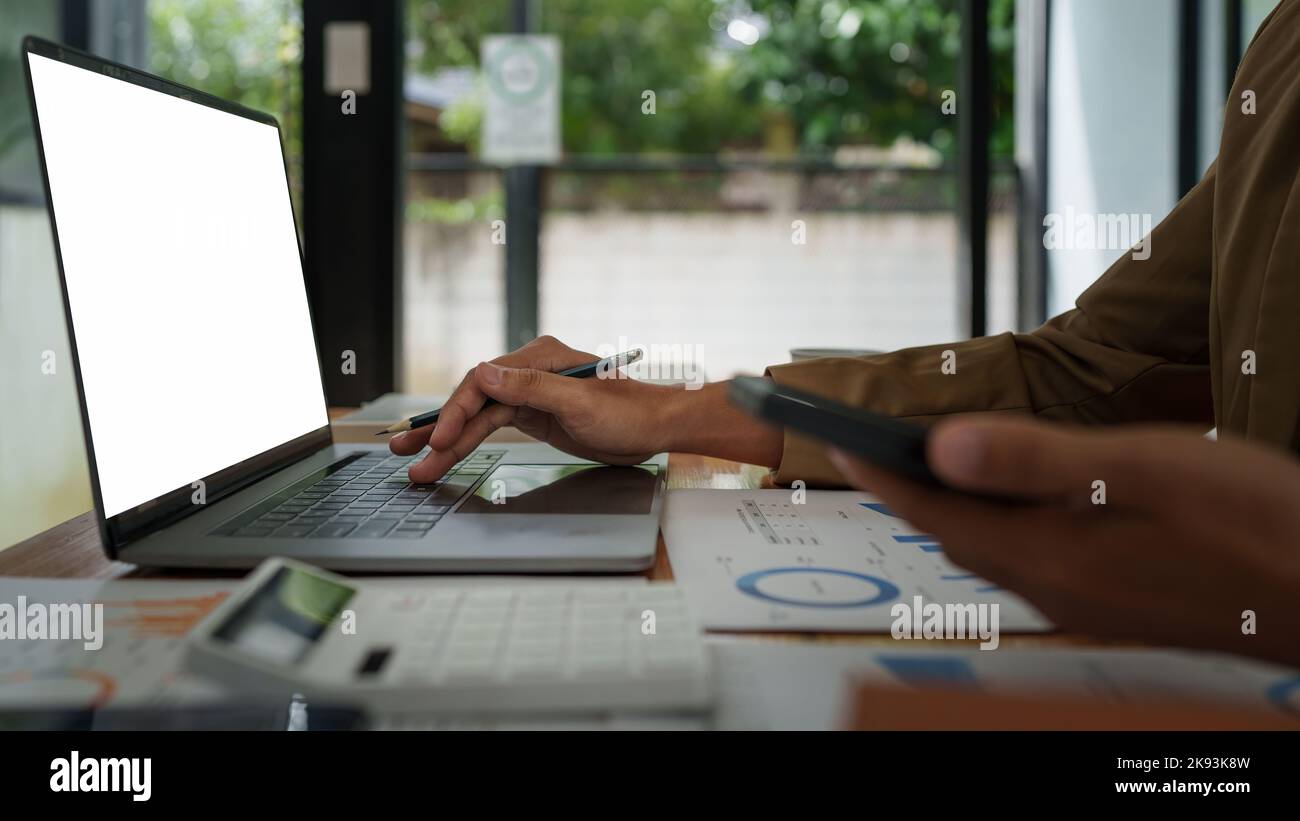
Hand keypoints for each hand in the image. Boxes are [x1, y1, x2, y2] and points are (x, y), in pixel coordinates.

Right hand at [390, 336, 673, 481]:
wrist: (659, 429)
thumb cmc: (630, 412)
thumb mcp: (579, 402)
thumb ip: (530, 388)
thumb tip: (483, 373)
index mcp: (539, 358)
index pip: (482, 382)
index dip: (456, 412)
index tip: (441, 440)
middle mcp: (529, 372)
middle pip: (473, 401)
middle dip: (442, 432)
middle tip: (410, 457)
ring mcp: (530, 394)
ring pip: (478, 419)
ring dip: (449, 444)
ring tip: (419, 468)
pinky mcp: (534, 416)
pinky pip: (492, 429)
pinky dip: (470, 444)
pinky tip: (446, 455)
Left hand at [827, 417, 1299, 667]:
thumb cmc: (1255, 525)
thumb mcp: (1144, 470)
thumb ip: (1037, 459)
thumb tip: (940, 445)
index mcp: (1049, 555)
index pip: (935, 509)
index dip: (880, 472)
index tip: (835, 440)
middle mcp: (1057, 589)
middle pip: (955, 533)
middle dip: (905, 489)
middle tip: (866, 448)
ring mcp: (1089, 603)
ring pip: (992, 549)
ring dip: (952, 508)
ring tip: (925, 465)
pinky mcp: (1119, 602)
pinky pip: (1032, 559)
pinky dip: (1002, 524)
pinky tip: (1018, 501)